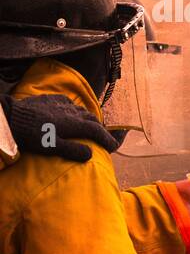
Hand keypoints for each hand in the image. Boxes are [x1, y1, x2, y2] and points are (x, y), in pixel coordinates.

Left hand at [1, 94, 119, 161]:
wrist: (11, 117)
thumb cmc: (30, 135)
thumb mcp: (51, 147)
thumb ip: (72, 150)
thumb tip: (91, 154)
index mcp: (74, 124)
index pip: (97, 131)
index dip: (107, 139)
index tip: (113, 147)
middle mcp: (72, 112)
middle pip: (92, 119)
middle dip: (100, 129)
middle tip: (103, 139)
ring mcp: (62, 104)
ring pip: (82, 110)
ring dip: (89, 119)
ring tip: (90, 126)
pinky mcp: (52, 100)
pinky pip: (70, 104)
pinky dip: (76, 110)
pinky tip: (72, 113)